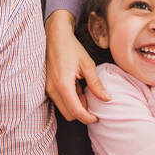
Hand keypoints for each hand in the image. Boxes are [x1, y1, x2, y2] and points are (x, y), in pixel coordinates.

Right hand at [44, 9, 109, 123]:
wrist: (55, 37)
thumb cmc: (71, 48)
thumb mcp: (87, 65)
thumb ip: (96, 84)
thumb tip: (107, 98)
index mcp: (63, 84)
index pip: (76, 111)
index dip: (88, 118)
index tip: (97, 116)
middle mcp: (52, 89)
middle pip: (69, 114)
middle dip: (82, 112)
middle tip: (91, 98)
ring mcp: (48, 89)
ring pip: (64, 108)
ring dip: (76, 104)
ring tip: (83, 87)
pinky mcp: (47, 87)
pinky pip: (60, 101)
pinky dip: (70, 98)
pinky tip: (76, 85)